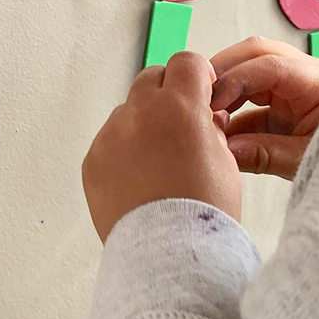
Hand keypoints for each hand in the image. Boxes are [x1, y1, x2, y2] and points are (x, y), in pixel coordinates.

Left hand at [82, 52, 241, 241]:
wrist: (167, 255)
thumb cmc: (202, 214)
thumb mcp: (226, 160)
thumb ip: (212, 126)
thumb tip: (204, 116)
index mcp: (179, 107)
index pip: (185, 62)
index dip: (197, 77)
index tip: (201, 93)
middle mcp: (140, 114)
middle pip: (151, 79)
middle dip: (168, 95)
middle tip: (181, 126)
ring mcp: (111, 137)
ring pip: (127, 111)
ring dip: (143, 124)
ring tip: (159, 162)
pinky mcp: (92, 161)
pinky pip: (108, 141)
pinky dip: (123, 152)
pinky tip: (140, 179)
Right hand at [209, 37, 318, 180]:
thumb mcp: (307, 160)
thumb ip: (264, 154)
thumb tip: (223, 150)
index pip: (270, 65)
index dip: (235, 80)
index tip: (211, 103)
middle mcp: (307, 76)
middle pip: (257, 53)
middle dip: (224, 71)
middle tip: (197, 95)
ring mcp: (296, 89)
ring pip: (251, 72)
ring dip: (226, 89)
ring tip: (205, 114)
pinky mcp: (287, 106)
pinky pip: (253, 100)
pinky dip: (234, 112)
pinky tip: (219, 130)